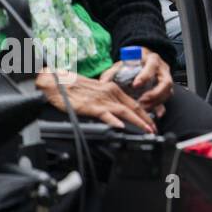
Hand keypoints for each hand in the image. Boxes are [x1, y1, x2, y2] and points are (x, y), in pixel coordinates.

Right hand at [36, 69, 155, 132]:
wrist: (56, 81)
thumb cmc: (74, 88)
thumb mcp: (96, 92)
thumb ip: (107, 100)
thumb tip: (117, 115)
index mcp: (112, 89)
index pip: (133, 103)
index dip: (145, 114)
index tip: (152, 123)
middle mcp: (110, 93)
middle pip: (133, 107)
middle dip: (146, 120)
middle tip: (154, 130)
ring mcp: (101, 99)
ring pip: (124, 111)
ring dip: (137, 122)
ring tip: (145, 130)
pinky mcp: (90, 105)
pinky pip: (105, 113)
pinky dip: (114, 120)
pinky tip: (120, 126)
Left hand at [101, 50, 174, 114]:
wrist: (142, 60)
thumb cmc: (132, 62)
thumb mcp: (122, 64)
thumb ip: (112, 72)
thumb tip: (103, 82)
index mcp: (152, 60)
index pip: (152, 67)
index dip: (145, 77)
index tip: (135, 85)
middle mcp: (162, 69)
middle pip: (165, 82)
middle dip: (154, 94)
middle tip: (142, 100)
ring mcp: (165, 79)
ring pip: (167, 92)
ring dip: (156, 102)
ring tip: (143, 108)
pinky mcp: (164, 89)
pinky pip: (166, 100)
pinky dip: (161, 108)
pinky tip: (155, 114)